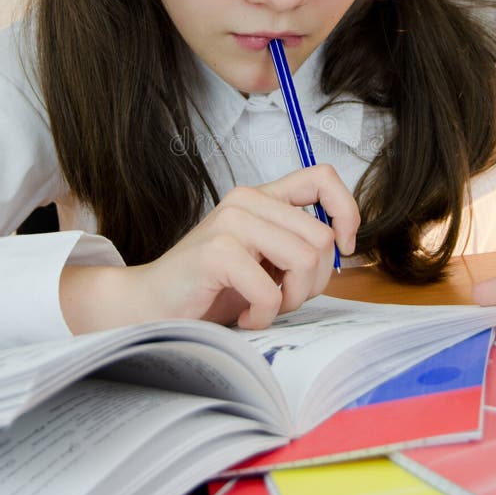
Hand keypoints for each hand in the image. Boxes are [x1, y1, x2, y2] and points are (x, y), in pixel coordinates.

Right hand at [132, 164, 359, 329]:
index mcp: (261, 197)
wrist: (149, 305)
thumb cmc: (211, 288)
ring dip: (290, 299)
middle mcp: (246, 200)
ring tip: (263, 308)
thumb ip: (295, 244)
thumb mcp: (263, 260)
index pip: (322, 178)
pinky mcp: (217, 251)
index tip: (343, 249)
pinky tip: (244, 316)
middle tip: (282, 299)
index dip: (346, 212)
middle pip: (322, 237)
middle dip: (313, 282)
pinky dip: (263, 316)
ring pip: (305, 259)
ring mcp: (231, 222)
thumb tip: (344, 248)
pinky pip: (270, 292)